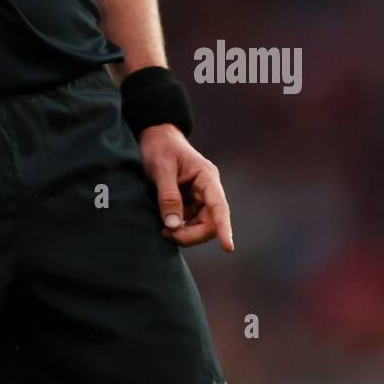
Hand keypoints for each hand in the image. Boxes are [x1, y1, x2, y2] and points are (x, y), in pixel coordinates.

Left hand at [138, 123, 233, 251]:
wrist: (156, 136)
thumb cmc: (160, 148)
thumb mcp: (161, 168)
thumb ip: (168, 196)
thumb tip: (174, 226)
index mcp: (207, 177)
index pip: (219, 207)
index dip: (224, 228)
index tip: (227, 247)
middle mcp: (208, 189)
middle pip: (211, 223)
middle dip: (191, 235)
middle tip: (166, 234)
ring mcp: (200, 197)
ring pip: (201, 226)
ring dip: (185, 234)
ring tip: (163, 230)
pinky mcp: (191, 203)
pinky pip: (191, 223)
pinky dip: (180, 229)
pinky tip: (165, 226)